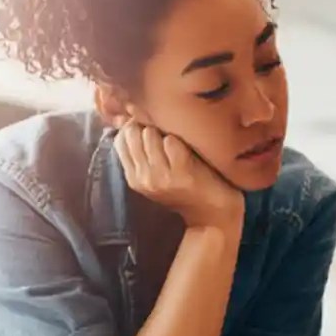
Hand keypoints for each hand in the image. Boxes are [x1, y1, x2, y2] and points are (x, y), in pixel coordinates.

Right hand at [114, 120, 243, 229]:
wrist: (214, 214)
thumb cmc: (187, 188)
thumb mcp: (157, 175)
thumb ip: (142, 154)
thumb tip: (129, 121)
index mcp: (134, 178)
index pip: (121, 140)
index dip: (134, 127)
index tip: (150, 126)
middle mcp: (144, 178)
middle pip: (134, 134)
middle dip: (149, 126)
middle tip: (166, 134)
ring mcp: (162, 177)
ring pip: (151, 135)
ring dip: (166, 132)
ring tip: (178, 143)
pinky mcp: (181, 175)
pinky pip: (172, 143)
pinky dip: (181, 141)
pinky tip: (189, 150)